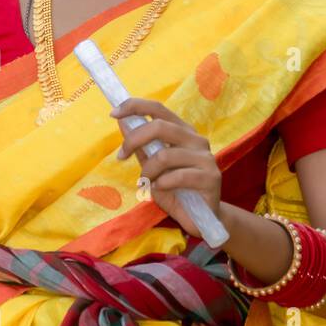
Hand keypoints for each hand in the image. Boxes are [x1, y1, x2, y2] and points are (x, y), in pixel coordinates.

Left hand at [111, 98, 221, 238]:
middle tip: (121, 156)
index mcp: (182, 131)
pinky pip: (178, 176)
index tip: (114, 113)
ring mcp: (205, 157)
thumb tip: (121, 121)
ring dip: (148, 171)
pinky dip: (162, 184)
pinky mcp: (211, 177)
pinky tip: (160, 190)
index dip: (135, 106)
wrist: (200, 219)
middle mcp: (196, 139)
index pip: (158, 109)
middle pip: (160, 126)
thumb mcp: (151, 167)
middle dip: (134, 139)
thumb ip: (140, 146)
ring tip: (147, 182)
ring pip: (165, 155)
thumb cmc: (174, 191)